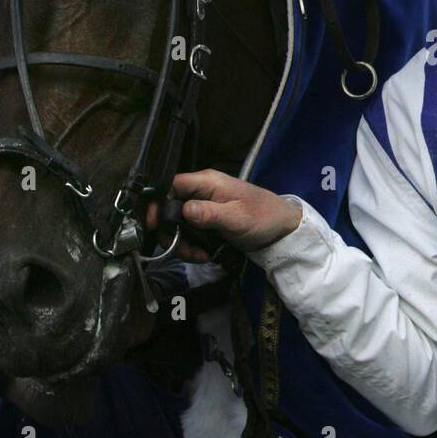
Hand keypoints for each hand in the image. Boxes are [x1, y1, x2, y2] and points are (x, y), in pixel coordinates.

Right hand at [147, 169, 302, 261]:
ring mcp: (205, 208)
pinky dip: (193, 246)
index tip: (154, 224)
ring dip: (183, 242)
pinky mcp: (209, 222)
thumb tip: (183, 210)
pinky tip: (204, 255)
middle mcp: (203, 192)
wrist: (282, 228)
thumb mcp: (235, 217)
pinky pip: (191, 233)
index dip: (157, 203)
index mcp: (207, 182)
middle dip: (170, 230)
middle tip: (176, 247)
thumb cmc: (261, 217)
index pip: (171, 185)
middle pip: (171, 207)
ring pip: (179, 224)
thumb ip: (208, 213)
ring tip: (197, 255)